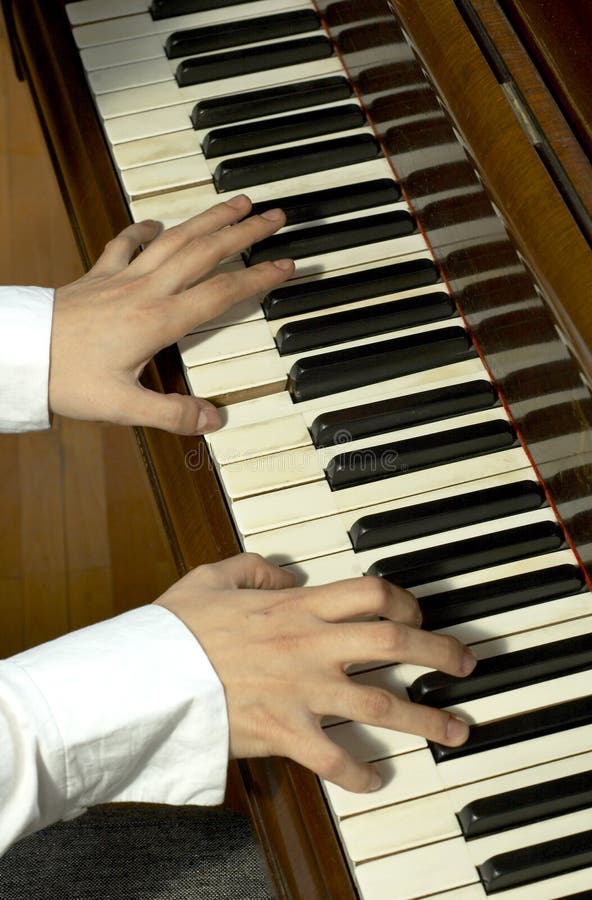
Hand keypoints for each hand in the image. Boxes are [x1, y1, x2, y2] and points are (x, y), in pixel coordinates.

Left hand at [49, 196, 293, 432]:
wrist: (18, 353)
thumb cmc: (66, 378)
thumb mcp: (121, 406)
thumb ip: (171, 414)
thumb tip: (213, 420)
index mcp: (157, 321)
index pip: (220, 293)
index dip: (257, 278)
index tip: (285, 265)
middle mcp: (145, 291)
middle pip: (204, 252)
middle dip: (243, 232)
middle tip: (274, 216)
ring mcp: (121, 278)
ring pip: (174, 239)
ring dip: (207, 219)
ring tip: (234, 203)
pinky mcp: (97, 276)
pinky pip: (124, 243)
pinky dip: (142, 228)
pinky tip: (154, 222)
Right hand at [155, 553, 475, 792]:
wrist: (149, 676)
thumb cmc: (178, 629)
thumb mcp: (212, 576)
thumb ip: (253, 566)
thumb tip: (281, 569)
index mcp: (295, 606)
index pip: (370, 593)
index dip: (405, 599)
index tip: (417, 612)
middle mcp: (310, 645)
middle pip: (394, 642)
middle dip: (439, 652)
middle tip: (465, 664)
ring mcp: (302, 690)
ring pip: (381, 702)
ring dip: (426, 718)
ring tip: (456, 730)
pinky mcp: (286, 731)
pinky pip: (334, 757)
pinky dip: (360, 773)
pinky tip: (378, 780)